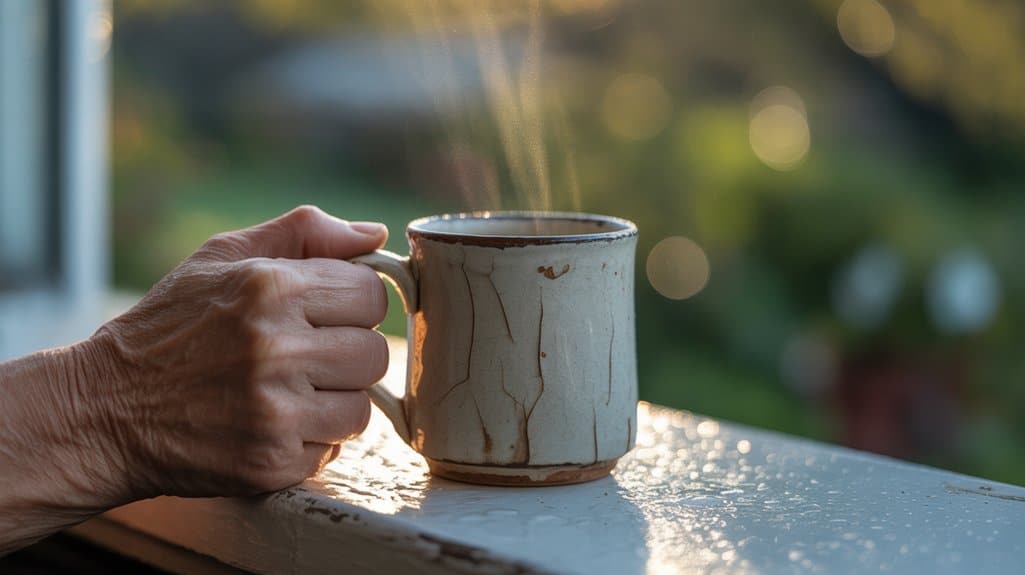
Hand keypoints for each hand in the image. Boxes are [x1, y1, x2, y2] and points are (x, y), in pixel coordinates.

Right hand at [87, 206, 388, 499]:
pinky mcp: (270, 463)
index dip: (353, 305)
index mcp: (271, 287)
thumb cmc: (170, 327)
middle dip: (347, 355)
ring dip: (333, 403)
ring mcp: (274, 411)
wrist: (104, 410)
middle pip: (375, 354)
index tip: (325, 315)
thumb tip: (375, 235)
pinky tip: (269, 425)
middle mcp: (276, 348)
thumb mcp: (222, 257)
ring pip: (360, 408)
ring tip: (288, 393)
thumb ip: (304, 233)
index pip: (371, 294)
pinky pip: (331, 450)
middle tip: (306, 358)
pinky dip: (309, 442)